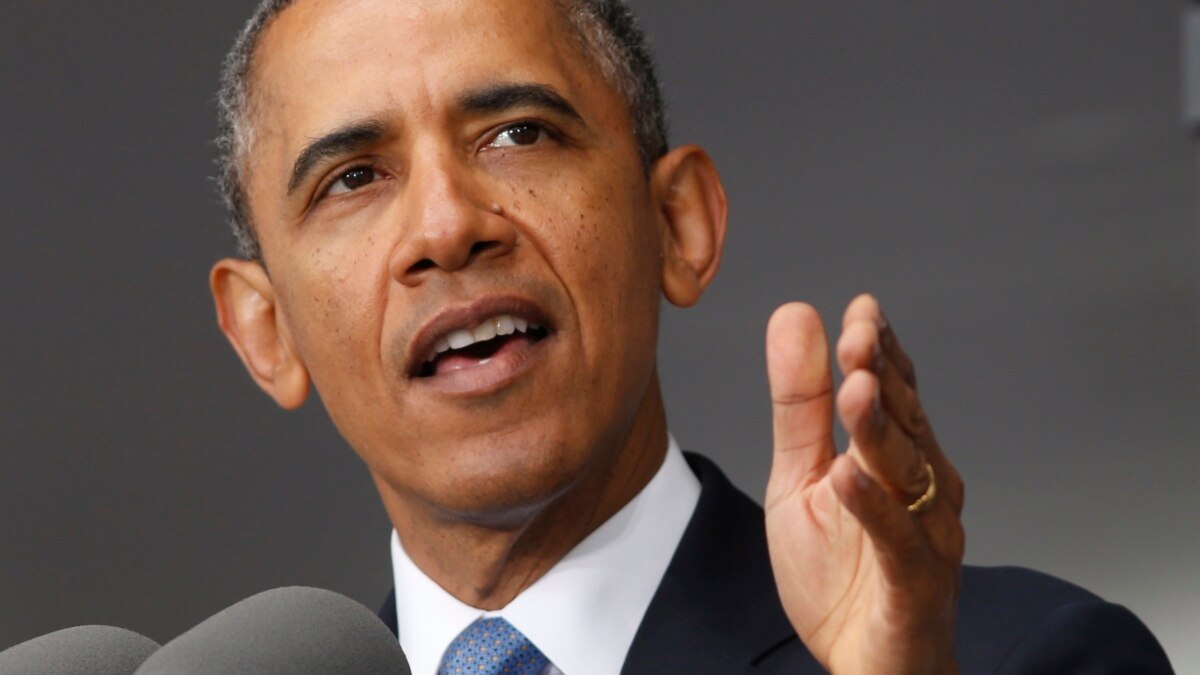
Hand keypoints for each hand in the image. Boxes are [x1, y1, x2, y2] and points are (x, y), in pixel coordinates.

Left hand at [764, 295, 965, 674]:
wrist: (866, 664)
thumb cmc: (840, 574)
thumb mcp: (800, 479)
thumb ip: (798, 406)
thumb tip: (797, 317)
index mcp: (896, 459)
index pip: (893, 392)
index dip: (879, 350)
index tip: (862, 308)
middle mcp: (923, 489)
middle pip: (905, 422)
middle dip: (882, 375)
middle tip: (858, 333)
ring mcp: (926, 535)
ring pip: (907, 474)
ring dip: (879, 430)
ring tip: (854, 389)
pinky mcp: (915, 585)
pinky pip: (897, 541)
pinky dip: (873, 507)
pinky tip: (847, 476)